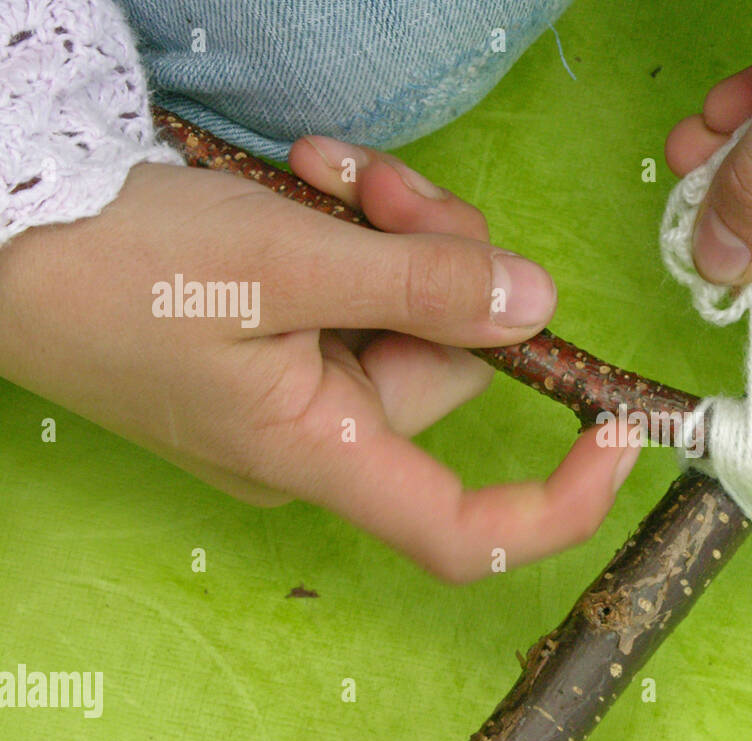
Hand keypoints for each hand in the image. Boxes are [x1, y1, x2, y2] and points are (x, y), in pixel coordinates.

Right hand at [0, 140, 639, 582]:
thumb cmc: (116, 264)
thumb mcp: (287, 263)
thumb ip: (422, 286)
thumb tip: (535, 307)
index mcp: (318, 453)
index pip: (463, 532)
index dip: (556, 504)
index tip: (616, 435)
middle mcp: (320, 438)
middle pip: (450, 368)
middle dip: (444, 266)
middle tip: (388, 193)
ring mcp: (300, 390)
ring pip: (413, 315)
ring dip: (397, 236)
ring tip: (329, 177)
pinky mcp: (282, 345)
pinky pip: (363, 299)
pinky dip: (357, 242)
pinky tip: (312, 187)